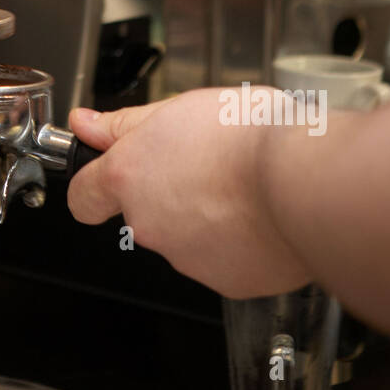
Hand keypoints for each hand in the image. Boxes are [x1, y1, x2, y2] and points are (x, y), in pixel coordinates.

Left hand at [67, 89, 310, 298]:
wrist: (306, 182)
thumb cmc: (251, 136)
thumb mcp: (180, 107)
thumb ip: (125, 124)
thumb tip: (84, 125)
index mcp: (130, 177)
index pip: (83, 196)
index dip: (95, 185)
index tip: (109, 175)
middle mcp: (148, 223)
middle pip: (142, 212)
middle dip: (168, 191)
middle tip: (207, 164)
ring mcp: (185, 257)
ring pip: (184, 236)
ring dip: (204, 215)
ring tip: (242, 186)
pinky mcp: (225, 282)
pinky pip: (222, 259)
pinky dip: (236, 241)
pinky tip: (259, 215)